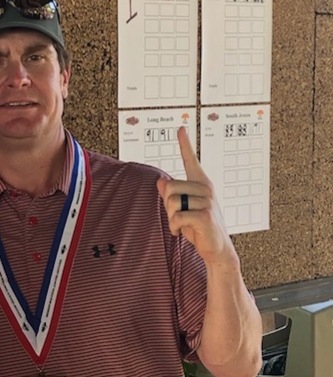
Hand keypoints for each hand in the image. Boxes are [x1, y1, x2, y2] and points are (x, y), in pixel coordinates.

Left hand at [155, 126, 233, 264]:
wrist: (215, 248)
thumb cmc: (198, 228)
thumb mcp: (181, 210)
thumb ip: (171, 195)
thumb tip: (160, 181)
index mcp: (201, 184)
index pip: (191, 160)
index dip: (185, 144)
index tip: (181, 129)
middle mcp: (206, 188)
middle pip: (170, 186)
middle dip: (167, 206)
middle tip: (178, 218)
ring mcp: (207, 201)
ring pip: (172, 202)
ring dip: (171, 219)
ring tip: (182, 226)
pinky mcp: (205, 215)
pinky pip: (177, 216)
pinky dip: (174, 227)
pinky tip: (181, 232)